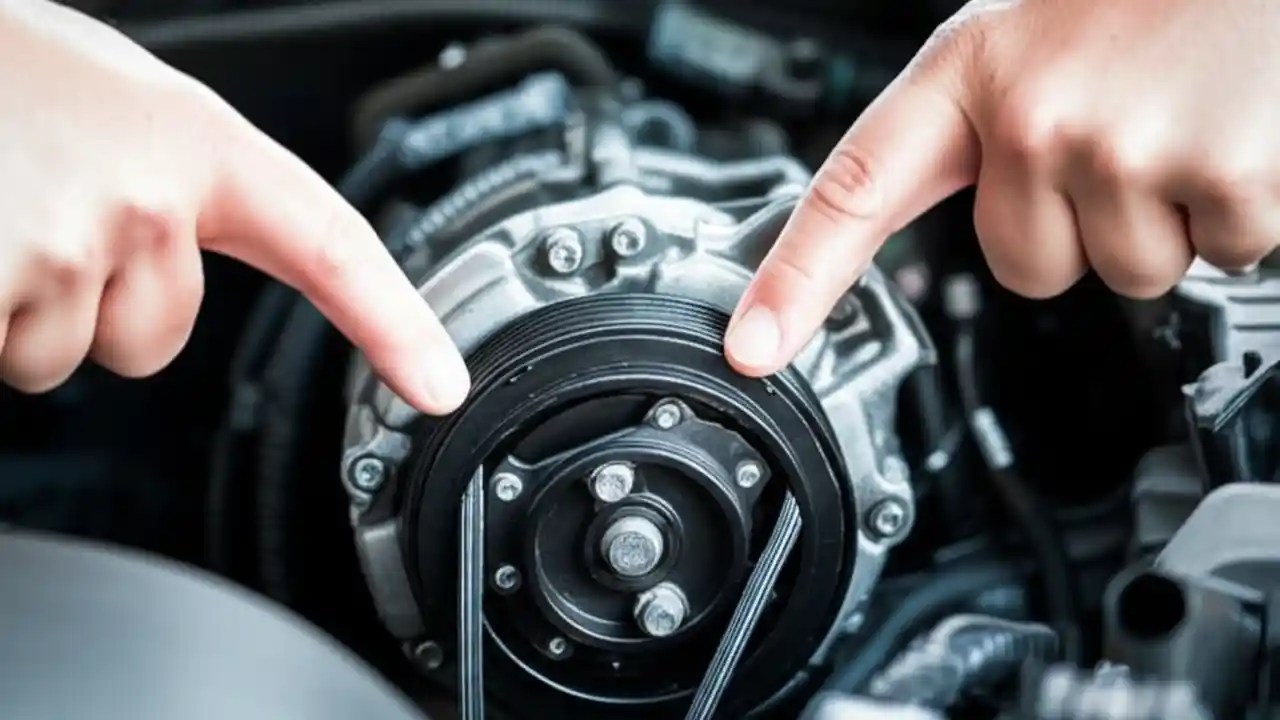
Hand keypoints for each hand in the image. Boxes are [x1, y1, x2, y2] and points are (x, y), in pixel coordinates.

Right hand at [0, 0, 468, 412]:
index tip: (439, 381)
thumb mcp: (108, 104)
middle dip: (92, 305)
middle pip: (156, 341)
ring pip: (62, 356)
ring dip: (18, 307)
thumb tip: (170, 262)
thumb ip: (169, 182)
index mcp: (194, 141)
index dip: (394, 321)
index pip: (329, 244)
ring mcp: (70, 242)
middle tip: (28, 215)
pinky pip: (2, 350)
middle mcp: (152, 195)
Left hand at [725, 0, 1279, 375]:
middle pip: (1025, 268)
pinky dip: (1242, 212)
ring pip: (1125, 274)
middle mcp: (1030, 115)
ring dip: (1165, 218)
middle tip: (1129, 131)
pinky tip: (1239, 130)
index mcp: (970, 72)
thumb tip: (1009, 232)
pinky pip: (1222, 258)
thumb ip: (994, 128)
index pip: (855, 189)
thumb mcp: (1040, 35)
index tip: (751, 348)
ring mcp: (1119, 148)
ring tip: (1185, 118)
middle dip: (1080, 227)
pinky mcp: (1216, 174)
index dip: (796, 279)